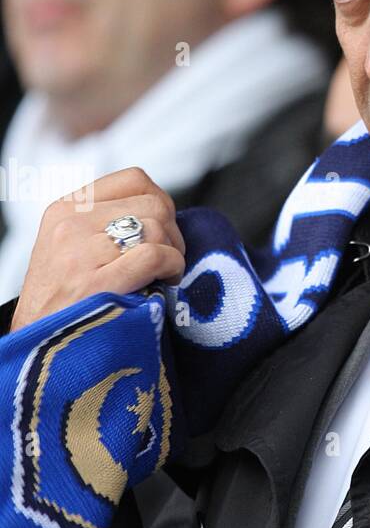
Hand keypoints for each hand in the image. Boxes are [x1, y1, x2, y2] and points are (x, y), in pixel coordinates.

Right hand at [9, 167, 185, 334]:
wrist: (36, 347)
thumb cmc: (63, 302)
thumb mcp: (69, 247)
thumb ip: (104, 223)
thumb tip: (160, 213)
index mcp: (65, 208)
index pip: (134, 179)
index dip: (161, 202)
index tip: (162, 230)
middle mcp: (70, 224)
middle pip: (155, 203)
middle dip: (173, 232)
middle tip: (168, 259)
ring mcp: (80, 252)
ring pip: (157, 227)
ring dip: (174, 253)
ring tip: (164, 274)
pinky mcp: (97, 283)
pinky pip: (155, 254)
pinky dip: (173, 267)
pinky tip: (165, 282)